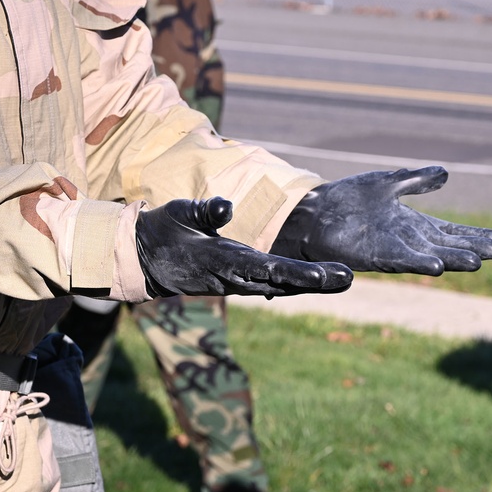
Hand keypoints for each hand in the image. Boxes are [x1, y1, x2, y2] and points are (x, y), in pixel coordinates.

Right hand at [136, 197, 352, 297]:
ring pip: (279, 286)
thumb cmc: (164, 230)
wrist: (143, 259)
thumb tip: (228, 206)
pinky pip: (270, 284)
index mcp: (222, 261)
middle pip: (281, 282)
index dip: (295, 273)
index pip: (265, 268)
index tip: (321, 275)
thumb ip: (205, 211)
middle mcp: (233, 277)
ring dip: (310, 283)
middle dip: (316, 281)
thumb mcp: (179, 213)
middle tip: (348, 277)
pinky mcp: (235, 282)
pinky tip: (316, 280)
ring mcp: (235, 282)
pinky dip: (294, 282)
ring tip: (343, 278)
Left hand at [270, 167, 491, 275]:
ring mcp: (393, 248)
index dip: (471, 236)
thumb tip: (446, 174)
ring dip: (452, 260)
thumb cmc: (349, 198)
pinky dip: (419, 263)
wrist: (315, 210)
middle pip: (446, 246)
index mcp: (413, 223)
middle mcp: (408, 239)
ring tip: (476, 262)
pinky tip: (436, 267)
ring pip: (430, 256)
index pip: (449, 231)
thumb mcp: (389, 183)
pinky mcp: (375, 255)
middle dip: (469, 248)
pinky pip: (402, 261)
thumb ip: (416, 180)